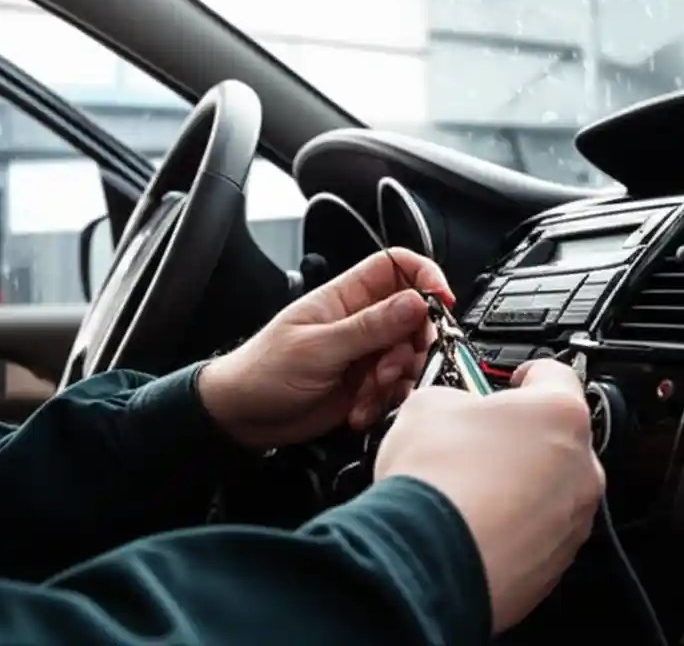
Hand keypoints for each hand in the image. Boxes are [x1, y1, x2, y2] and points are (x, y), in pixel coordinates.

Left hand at [197, 248, 450, 449]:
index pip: (397, 266)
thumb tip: (416, 301)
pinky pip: (397, 388)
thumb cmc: (263, 372)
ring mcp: (365, 353)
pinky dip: (386, 402)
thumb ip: (370, 327)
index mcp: (346, 296)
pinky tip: (361, 410)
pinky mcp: (366, 385)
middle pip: (414, 317)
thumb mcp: (318, 348)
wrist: (241, 417)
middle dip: (413, 345)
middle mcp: (361, 321)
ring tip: (368, 393)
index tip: (441, 301)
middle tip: (392, 366)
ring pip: (409, 356)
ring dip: (396, 379)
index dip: (425, 276)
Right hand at [374, 360, 604, 633]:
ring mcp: (573, 521)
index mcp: (560, 414)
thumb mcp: (429, 405)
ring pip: (551, 489)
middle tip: (479, 442)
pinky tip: (475, 525)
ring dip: (521, 484)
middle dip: (521, 437)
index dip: (527, 374)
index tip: (513, 381)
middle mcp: (581, 469)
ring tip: (471, 490)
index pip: (555, 375)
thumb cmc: (436, 482)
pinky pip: (539, 533)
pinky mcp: (556, 564)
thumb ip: (457, 398)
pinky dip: (515, 527)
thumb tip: (456, 409)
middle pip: (557, 438)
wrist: (427, 559)